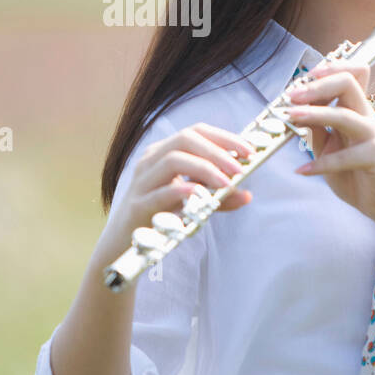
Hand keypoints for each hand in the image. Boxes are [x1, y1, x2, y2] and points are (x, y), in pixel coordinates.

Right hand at [115, 123, 254, 237]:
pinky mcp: (138, 206)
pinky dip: (182, 190)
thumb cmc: (159, 215)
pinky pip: (159, 193)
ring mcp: (142, 182)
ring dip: (204, 168)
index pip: (195, 132)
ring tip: (226, 183)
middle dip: (216, 151)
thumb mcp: (191, 202)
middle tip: (240, 169)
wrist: (124, 242)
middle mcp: (150, 161)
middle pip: (184, 139)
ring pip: (172, 160)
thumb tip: (247, 194)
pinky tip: (199, 194)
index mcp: (163, 153)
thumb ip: (217, 197)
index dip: (224, 137)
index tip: (249, 151)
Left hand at [281, 59, 374, 227]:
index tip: (301, 80)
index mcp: (357, 111)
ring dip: (314, 114)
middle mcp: (367, 118)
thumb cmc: (356, 175)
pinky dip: (320, 164)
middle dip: (316, 86)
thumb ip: (316, 131)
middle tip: (291, 97)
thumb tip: (294, 110)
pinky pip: (345, 157)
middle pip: (347, 82)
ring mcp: (374, 136)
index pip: (350, 74)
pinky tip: (302, 170)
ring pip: (344, 115)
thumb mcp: (328, 150)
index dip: (327, 70)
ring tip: (290, 117)